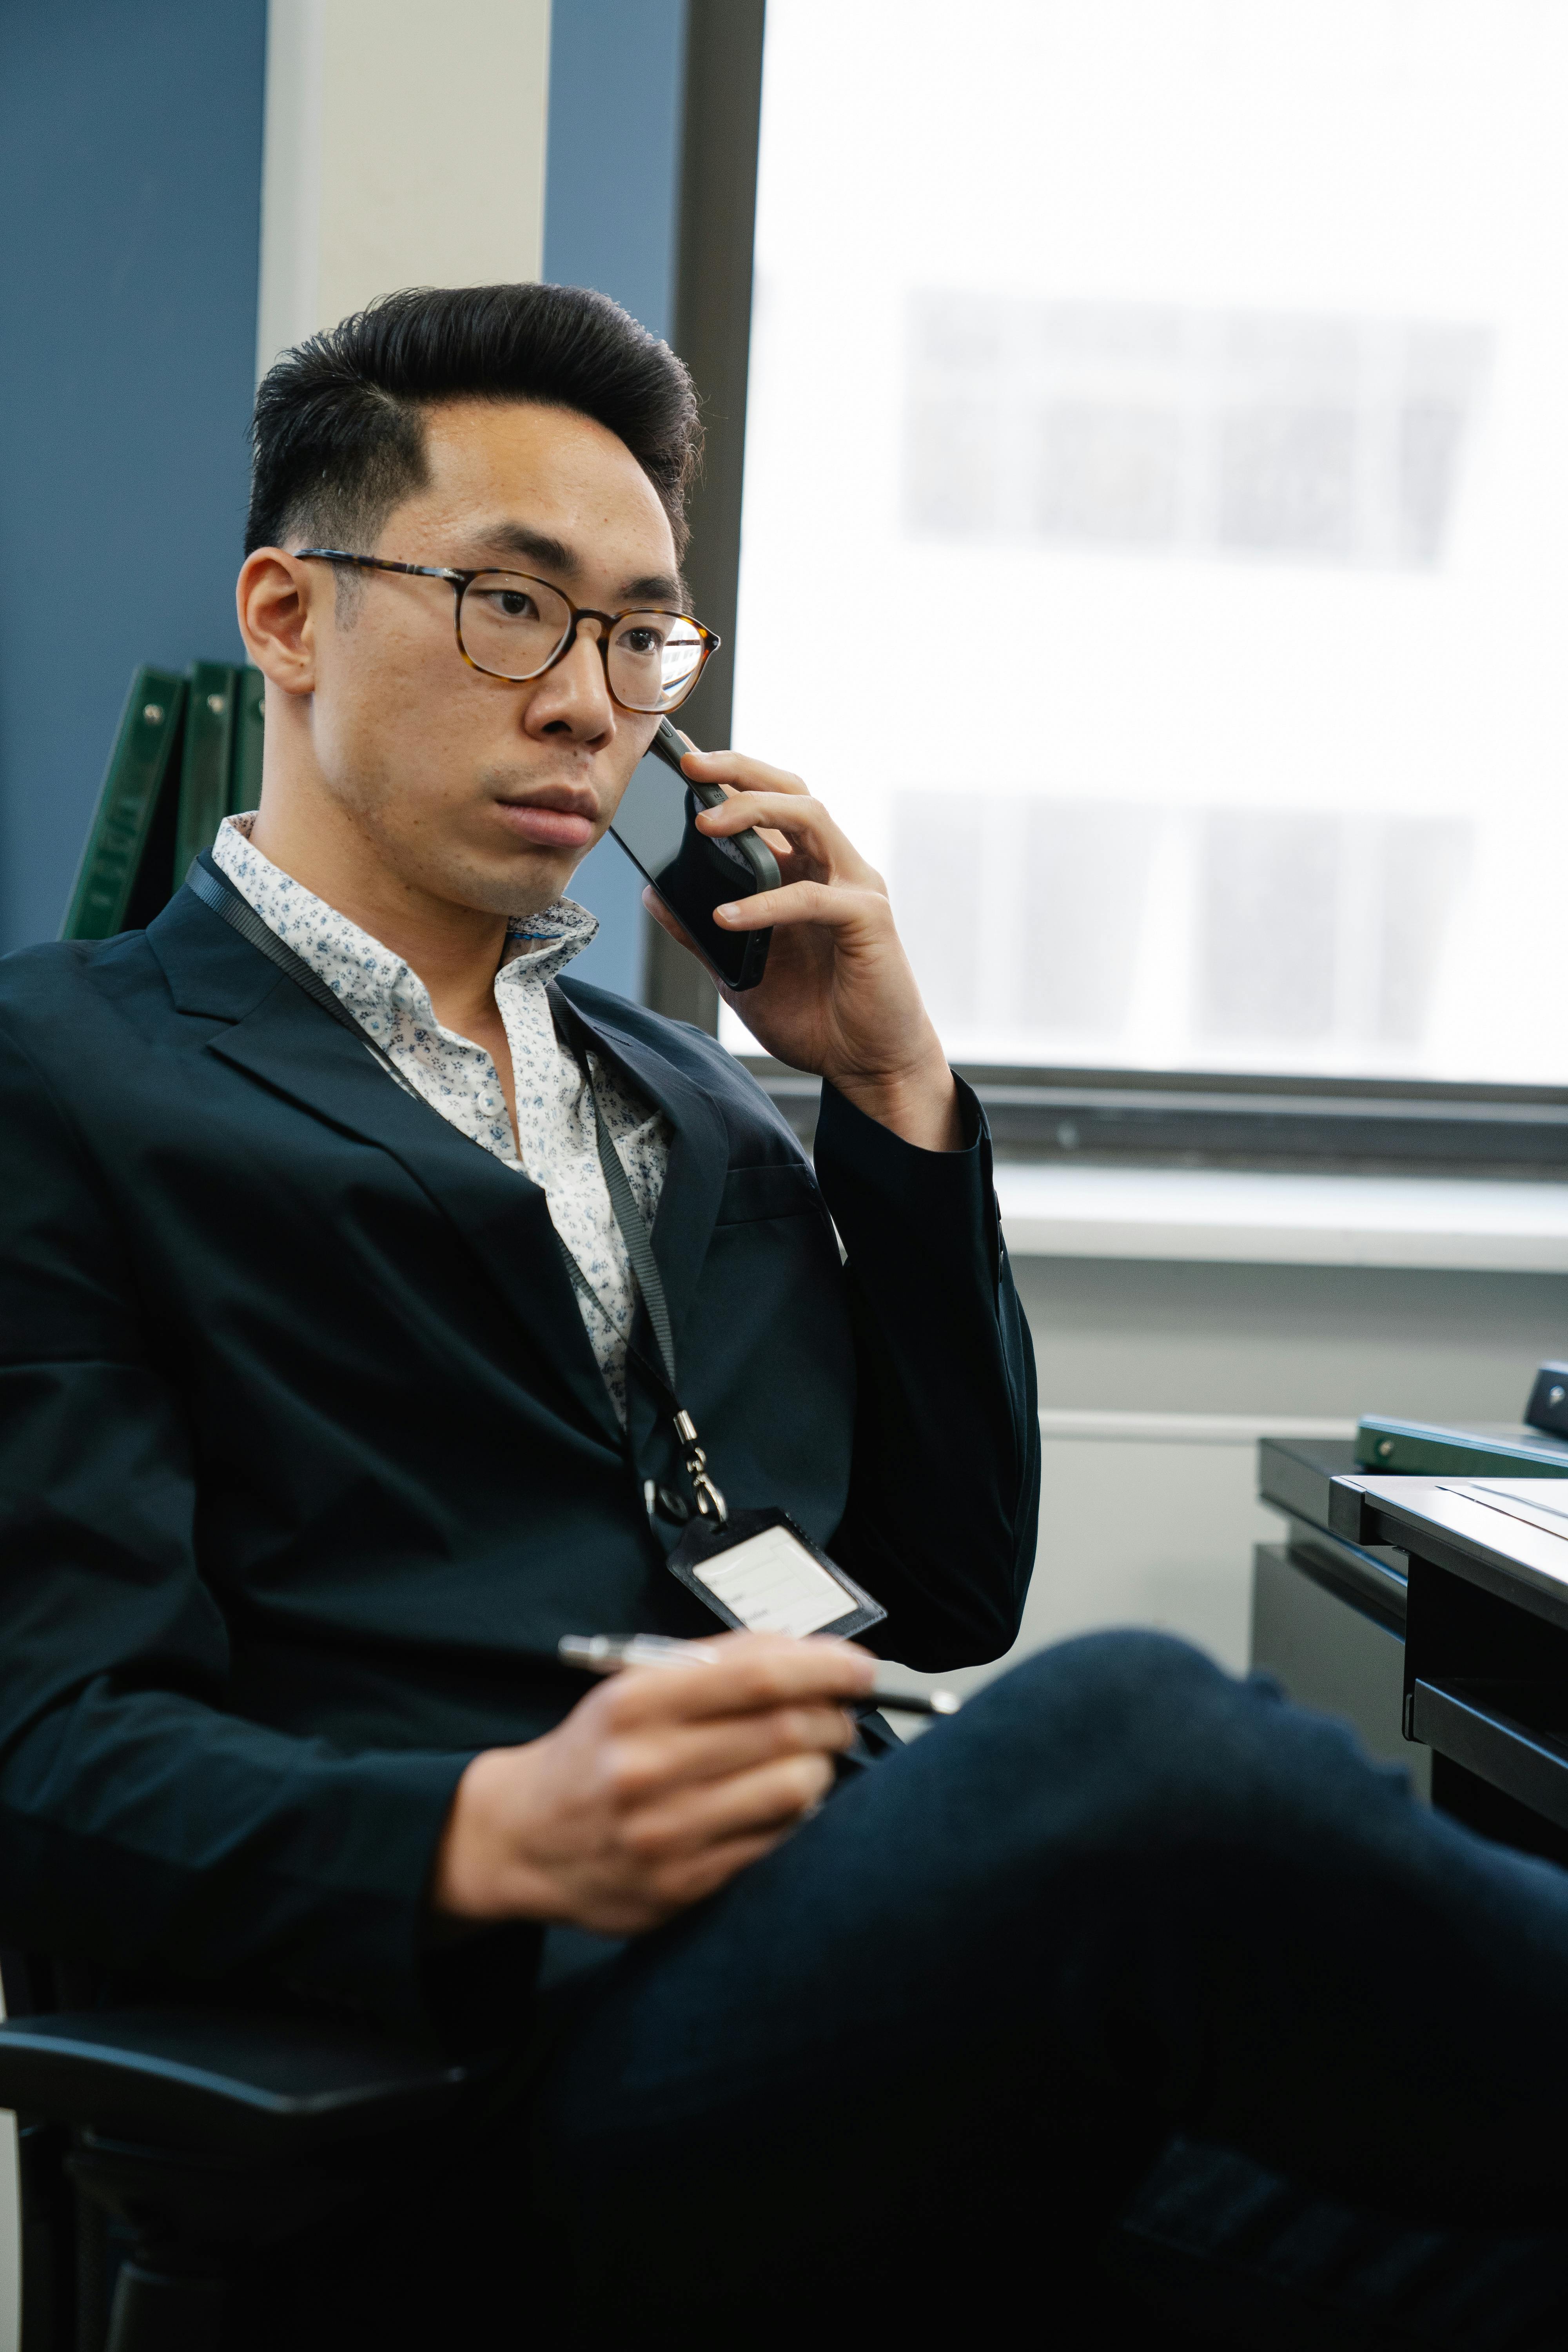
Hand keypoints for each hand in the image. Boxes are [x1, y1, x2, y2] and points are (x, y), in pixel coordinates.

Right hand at [430, 1633, 877, 1932]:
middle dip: (832, 1718)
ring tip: (810, 1760)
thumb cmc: (593, 1752)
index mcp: (635, 1704)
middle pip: (786, 1731)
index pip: (759, 1676)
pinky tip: (780, 1803)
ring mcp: (665, 1833)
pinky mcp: (681, 1885)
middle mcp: (648, 1767)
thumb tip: (805, 1652)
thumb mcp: (631, 1689)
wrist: (522, 1837)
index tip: (860, 1669)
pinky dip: (793, 1817)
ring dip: (821, 1769)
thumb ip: (714, 1664)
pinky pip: (773, 1844)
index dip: (825, 1668)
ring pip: (792, 1791)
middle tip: (839, 1715)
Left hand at [646, 746, 961, 1150]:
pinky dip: (766, 903)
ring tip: (704, 824)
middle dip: (741, 770)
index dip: (730, 776)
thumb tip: (656, 894)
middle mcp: (834, 867)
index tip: (681, 759)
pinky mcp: (869, 920)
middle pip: (793, 791)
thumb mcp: (739, 971)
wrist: (867, 1065)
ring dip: (755, 812)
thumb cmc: (815, 1016)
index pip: (769, 805)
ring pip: (811, 819)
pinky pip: (811, 897)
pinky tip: (726, 915)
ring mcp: (855, 888)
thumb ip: (701, 933)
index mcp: (804, 872)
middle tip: (691, 765)